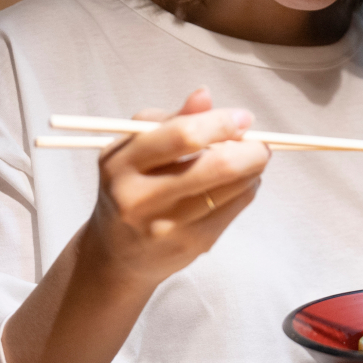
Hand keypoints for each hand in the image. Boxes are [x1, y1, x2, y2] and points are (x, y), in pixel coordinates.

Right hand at [5, 86, 268, 362]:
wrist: (101, 270)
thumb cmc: (121, 199)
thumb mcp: (129, 157)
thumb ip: (164, 125)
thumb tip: (204, 92)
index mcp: (114, 169)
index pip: (170, 138)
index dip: (212, 124)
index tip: (240, 114)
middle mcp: (131, 204)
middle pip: (205, 169)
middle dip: (243, 152)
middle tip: (261, 140)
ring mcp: (157, 236)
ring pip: (222, 197)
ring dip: (248, 175)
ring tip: (254, 161)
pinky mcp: (180, 257)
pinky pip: (226, 222)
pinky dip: (242, 202)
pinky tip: (242, 190)